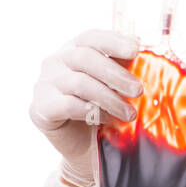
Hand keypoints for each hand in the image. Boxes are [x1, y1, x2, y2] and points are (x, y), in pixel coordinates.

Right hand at [29, 29, 143, 186]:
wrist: (86, 149)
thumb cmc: (103, 111)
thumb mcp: (115, 87)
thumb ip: (124, 68)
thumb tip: (146, 50)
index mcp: (73, 50)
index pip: (91, 37)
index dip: (113, 41)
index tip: (136, 50)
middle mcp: (55, 62)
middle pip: (85, 57)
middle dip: (116, 74)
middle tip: (138, 90)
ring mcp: (44, 84)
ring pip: (79, 83)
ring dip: (109, 98)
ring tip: (130, 114)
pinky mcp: (40, 108)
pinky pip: (67, 105)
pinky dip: (91, 111)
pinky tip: (106, 119)